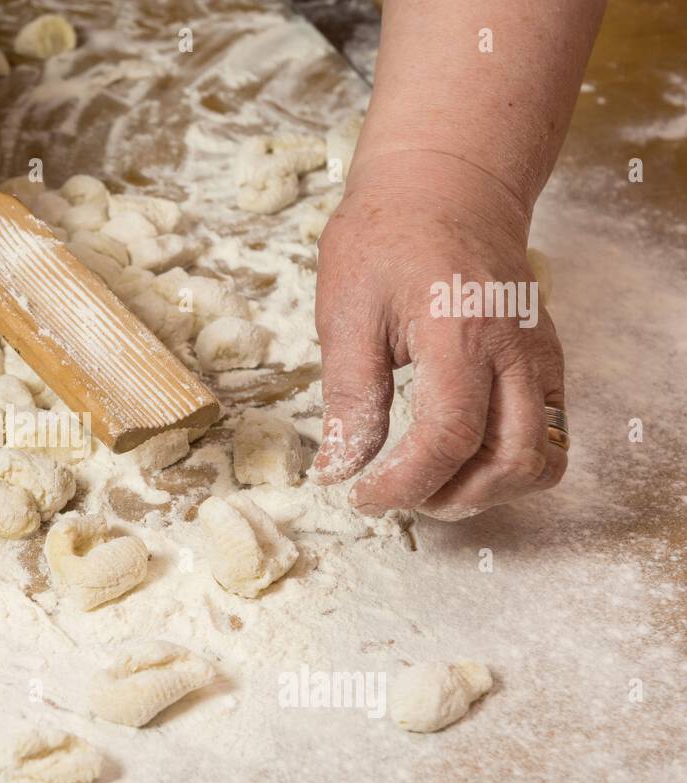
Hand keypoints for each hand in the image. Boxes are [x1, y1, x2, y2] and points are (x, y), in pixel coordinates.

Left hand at [310, 150, 567, 520]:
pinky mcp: (545, 361)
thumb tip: (338, 469)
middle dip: (449, 497)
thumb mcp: (347, 312)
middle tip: (394, 492)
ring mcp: (540, 356)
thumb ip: (348, 397)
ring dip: (485, 490)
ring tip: (427, 481)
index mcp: (461, 331)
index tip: (360, 495)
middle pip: (511, 461)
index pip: (449, 437)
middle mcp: (516, 349)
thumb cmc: (386, 236)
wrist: (446, 183)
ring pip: (540, 458)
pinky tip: (456, 457)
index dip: (404, 484)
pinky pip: (545, 434)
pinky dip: (505, 464)